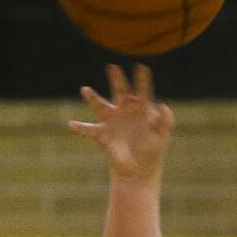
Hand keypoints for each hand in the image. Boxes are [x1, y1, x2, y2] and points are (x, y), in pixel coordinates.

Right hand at [68, 62, 173, 181]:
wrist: (138, 168)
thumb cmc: (152, 150)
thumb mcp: (161, 136)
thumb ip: (165, 122)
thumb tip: (164, 107)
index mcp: (141, 109)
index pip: (143, 92)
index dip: (143, 81)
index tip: (143, 68)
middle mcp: (124, 110)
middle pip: (120, 92)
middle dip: (117, 80)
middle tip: (113, 67)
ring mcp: (111, 121)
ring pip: (100, 105)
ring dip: (93, 98)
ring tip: (85, 90)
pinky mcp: (102, 135)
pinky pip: (89, 130)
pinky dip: (80, 128)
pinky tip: (71, 125)